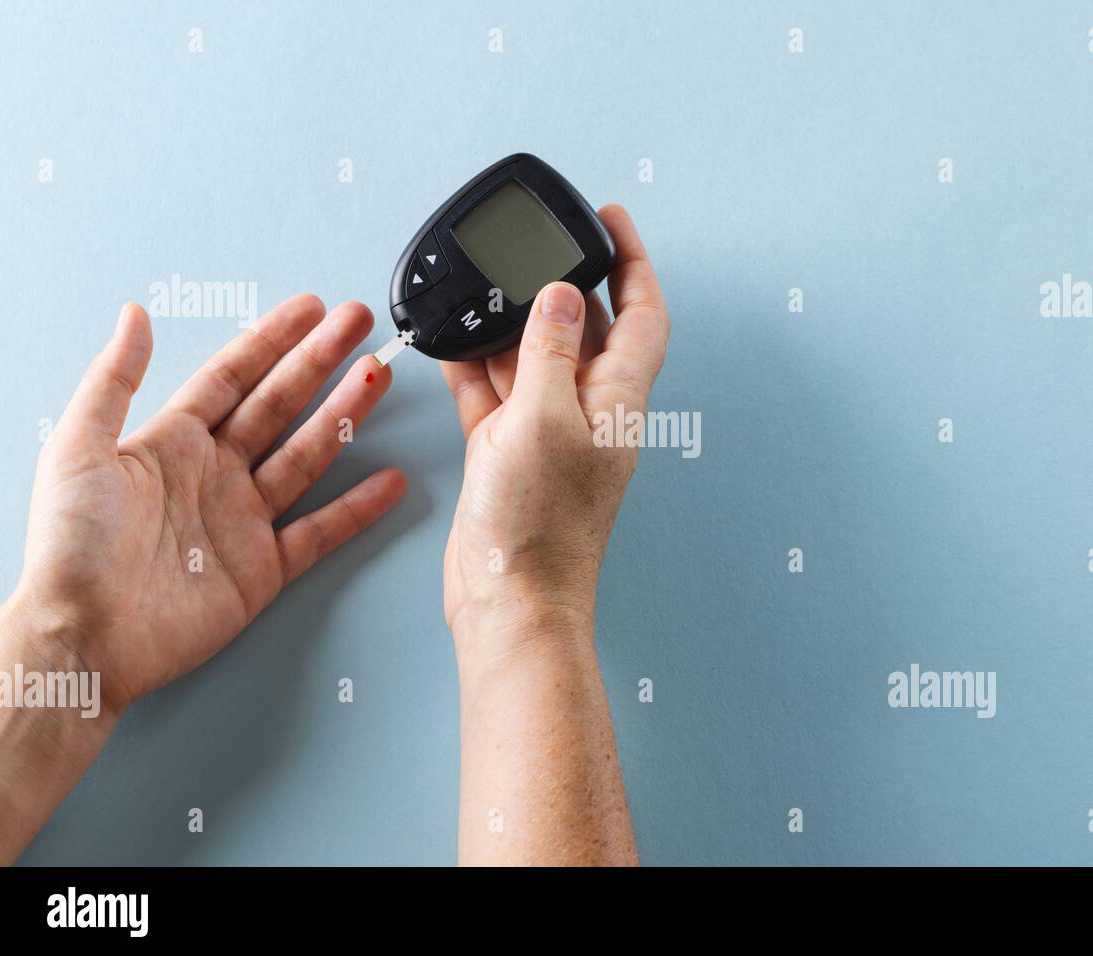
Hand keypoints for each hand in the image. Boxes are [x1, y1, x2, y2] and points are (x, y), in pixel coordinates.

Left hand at [6, 295, 404, 716]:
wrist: (83, 638)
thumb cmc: (70, 548)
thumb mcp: (77, 450)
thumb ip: (113, 381)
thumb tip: (134, 316)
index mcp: (169, 443)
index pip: (232, 377)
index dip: (272, 340)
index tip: (310, 311)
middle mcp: (212, 475)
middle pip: (278, 405)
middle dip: (320, 361)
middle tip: (358, 325)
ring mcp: (241, 520)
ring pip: (306, 456)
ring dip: (344, 416)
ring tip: (377, 379)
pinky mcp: (261, 569)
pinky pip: (319, 532)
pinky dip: (356, 509)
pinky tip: (387, 481)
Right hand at [437, 205, 669, 673]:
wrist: (509, 600)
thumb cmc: (538, 525)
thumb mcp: (544, 420)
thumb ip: (552, 352)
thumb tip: (564, 295)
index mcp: (617, 400)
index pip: (643, 314)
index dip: (633, 261)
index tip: (611, 218)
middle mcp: (588, 411)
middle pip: (586, 329)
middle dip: (562, 283)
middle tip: (529, 246)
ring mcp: (547, 431)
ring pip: (534, 357)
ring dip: (510, 322)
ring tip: (481, 285)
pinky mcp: (507, 452)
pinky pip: (494, 393)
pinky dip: (474, 367)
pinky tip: (449, 341)